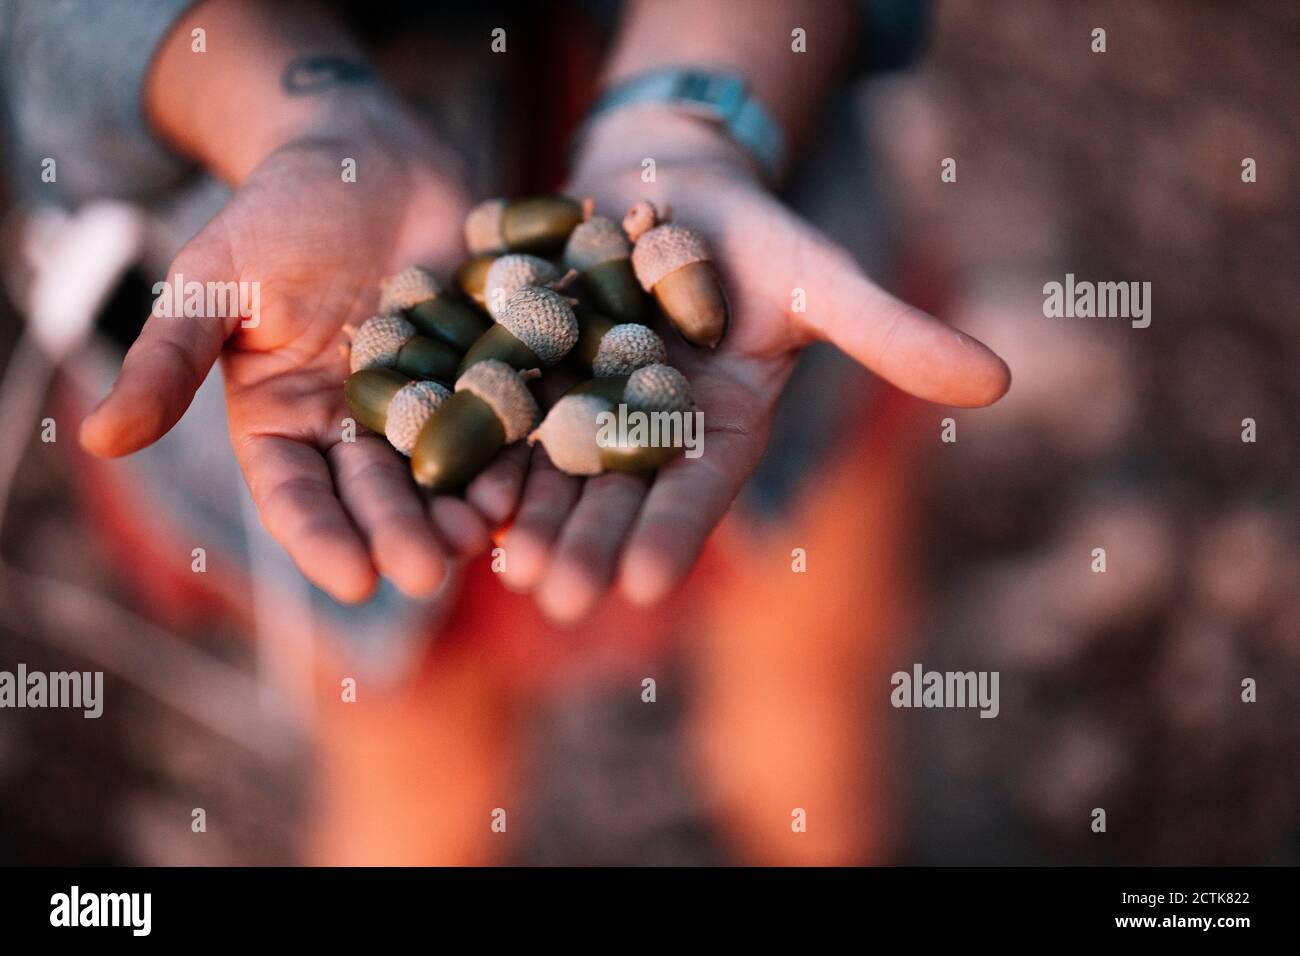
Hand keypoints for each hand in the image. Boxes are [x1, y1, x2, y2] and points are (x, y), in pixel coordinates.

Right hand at [79, 122, 511, 602]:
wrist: (366, 158)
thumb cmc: (277, 214)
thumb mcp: (213, 282)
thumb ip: (168, 359)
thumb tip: (99, 438)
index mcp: (283, 421)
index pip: (296, 494)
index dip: (320, 538)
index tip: (352, 582)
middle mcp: (354, 428)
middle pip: (377, 494)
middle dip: (402, 534)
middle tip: (431, 573)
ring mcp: (425, 403)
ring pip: (443, 471)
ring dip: (464, 508)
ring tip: (485, 536)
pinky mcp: (482, 373)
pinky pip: (499, 421)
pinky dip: (513, 451)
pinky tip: (530, 477)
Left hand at [496, 112, 1011, 622]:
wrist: (666, 187)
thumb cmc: (756, 236)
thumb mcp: (823, 279)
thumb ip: (891, 335)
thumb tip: (1001, 380)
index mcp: (720, 430)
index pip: (699, 493)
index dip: (675, 533)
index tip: (645, 579)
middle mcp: (652, 437)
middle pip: (620, 499)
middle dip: (590, 545)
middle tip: (559, 597)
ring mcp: (589, 412)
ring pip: (557, 475)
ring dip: (532, 518)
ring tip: (504, 561)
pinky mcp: (535, 378)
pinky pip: (506, 423)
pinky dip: (484, 452)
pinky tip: (456, 486)